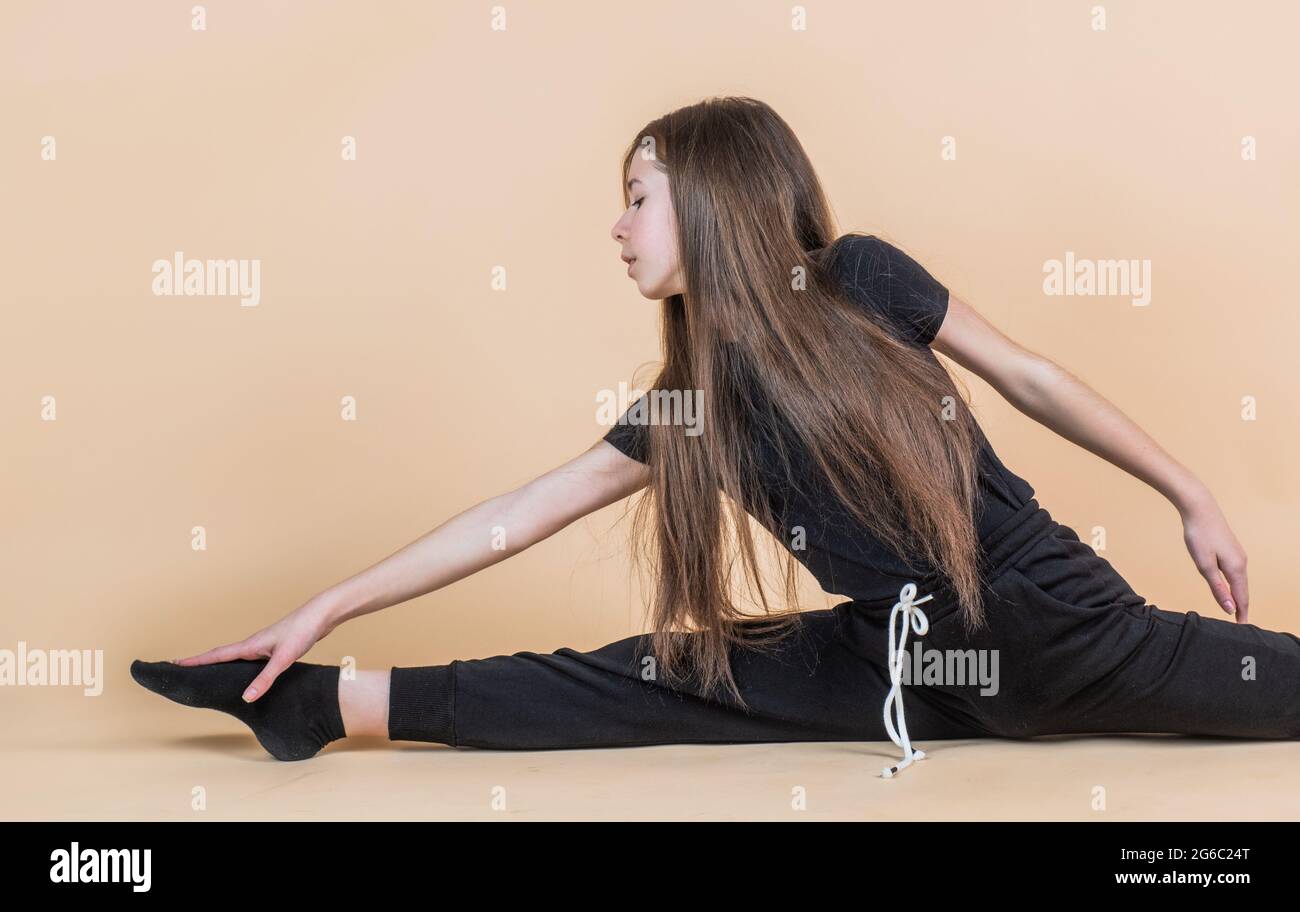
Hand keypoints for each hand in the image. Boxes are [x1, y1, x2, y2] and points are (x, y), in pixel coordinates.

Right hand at [173, 596, 339, 701]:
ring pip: (234, 657)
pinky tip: (242, 673)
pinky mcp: (273, 648)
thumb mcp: (283, 659)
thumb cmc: (302, 632)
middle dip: (200, 662)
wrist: (321, 616)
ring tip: (203, 672)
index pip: (216, 655)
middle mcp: (252, 644)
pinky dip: (236, 665)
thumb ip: (266, 679)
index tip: (173, 664)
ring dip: (217, 663)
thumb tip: (246, 698)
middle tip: (179, 668)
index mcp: (249, 646)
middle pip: (220, 655)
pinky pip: (247, 659)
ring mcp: (262, 646)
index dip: (194, 661)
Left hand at [1179, 496, 1248, 623]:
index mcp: (1236, 568)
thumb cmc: (1199, 536)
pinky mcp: (1231, 549)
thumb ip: (1217, 588)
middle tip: (1240, 624)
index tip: (1241, 628)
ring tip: (1236, 609)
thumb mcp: (1204, 565)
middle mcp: (1241, 562)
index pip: (1241, 597)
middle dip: (1242, 607)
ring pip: (1240, 581)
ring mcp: (1237, 555)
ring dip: (1239, 595)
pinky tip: (1231, 587)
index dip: (1241, 613)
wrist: (1200, 509)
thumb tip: (1230, 608)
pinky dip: (1235, 584)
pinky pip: (1236, 572)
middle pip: (1243, 590)